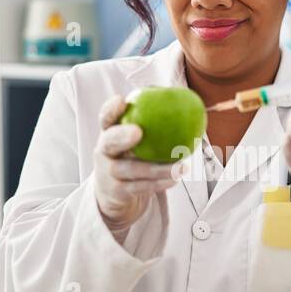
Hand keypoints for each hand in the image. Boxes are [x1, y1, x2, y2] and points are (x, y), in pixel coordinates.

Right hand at [93, 93, 184, 232]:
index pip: (105, 118)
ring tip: (180, 166)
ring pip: (131, 170)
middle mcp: (104, 151)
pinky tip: (175, 178)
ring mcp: (108, 173)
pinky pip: (140, 187)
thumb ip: (152, 120)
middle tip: (138, 131)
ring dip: (157, 169)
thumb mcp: (135, 137)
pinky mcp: (117, 192)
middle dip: (121, 136)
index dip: (110, 109)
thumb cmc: (132, 154)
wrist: (113, 190)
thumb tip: (186, 100)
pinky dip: (159, 183)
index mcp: (108, 132)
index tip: (121, 100)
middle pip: (109, 142)